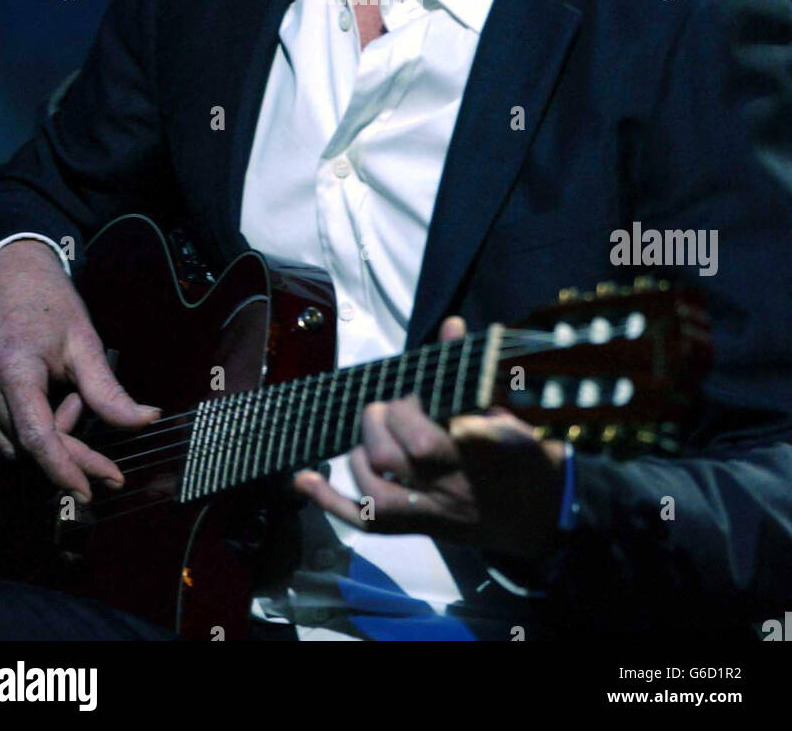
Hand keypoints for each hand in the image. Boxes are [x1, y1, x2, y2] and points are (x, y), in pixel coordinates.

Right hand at [0, 241, 159, 500]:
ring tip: (64, 397)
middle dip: (66, 449)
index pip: (36, 437)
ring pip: (7, 445)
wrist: (5, 271)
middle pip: (25, 446)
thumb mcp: (84, 341)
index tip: (92, 489)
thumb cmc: (48, 303)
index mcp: (12, 367)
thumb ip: (109, 391)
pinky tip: (41, 398)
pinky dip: (21, 428)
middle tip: (94, 431)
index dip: (65, 469)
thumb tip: (146, 420)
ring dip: (43, 438)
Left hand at [293, 316, 565, 565]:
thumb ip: (471, 369)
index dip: (410, 406)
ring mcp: (433, 511)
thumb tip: (449, 323)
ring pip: (377, 486)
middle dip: (381, 421)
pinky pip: (369, 521)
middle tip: (385, 408)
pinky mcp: (420, 528)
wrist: (546, 516)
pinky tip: (305, 479)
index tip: (414, 392)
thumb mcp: (507, 407)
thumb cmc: (527, 455)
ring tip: (369, 434)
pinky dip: (330, 502)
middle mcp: (451, 484)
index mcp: (477, 450)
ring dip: (361, 453)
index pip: (428, 430)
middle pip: (396, 456)